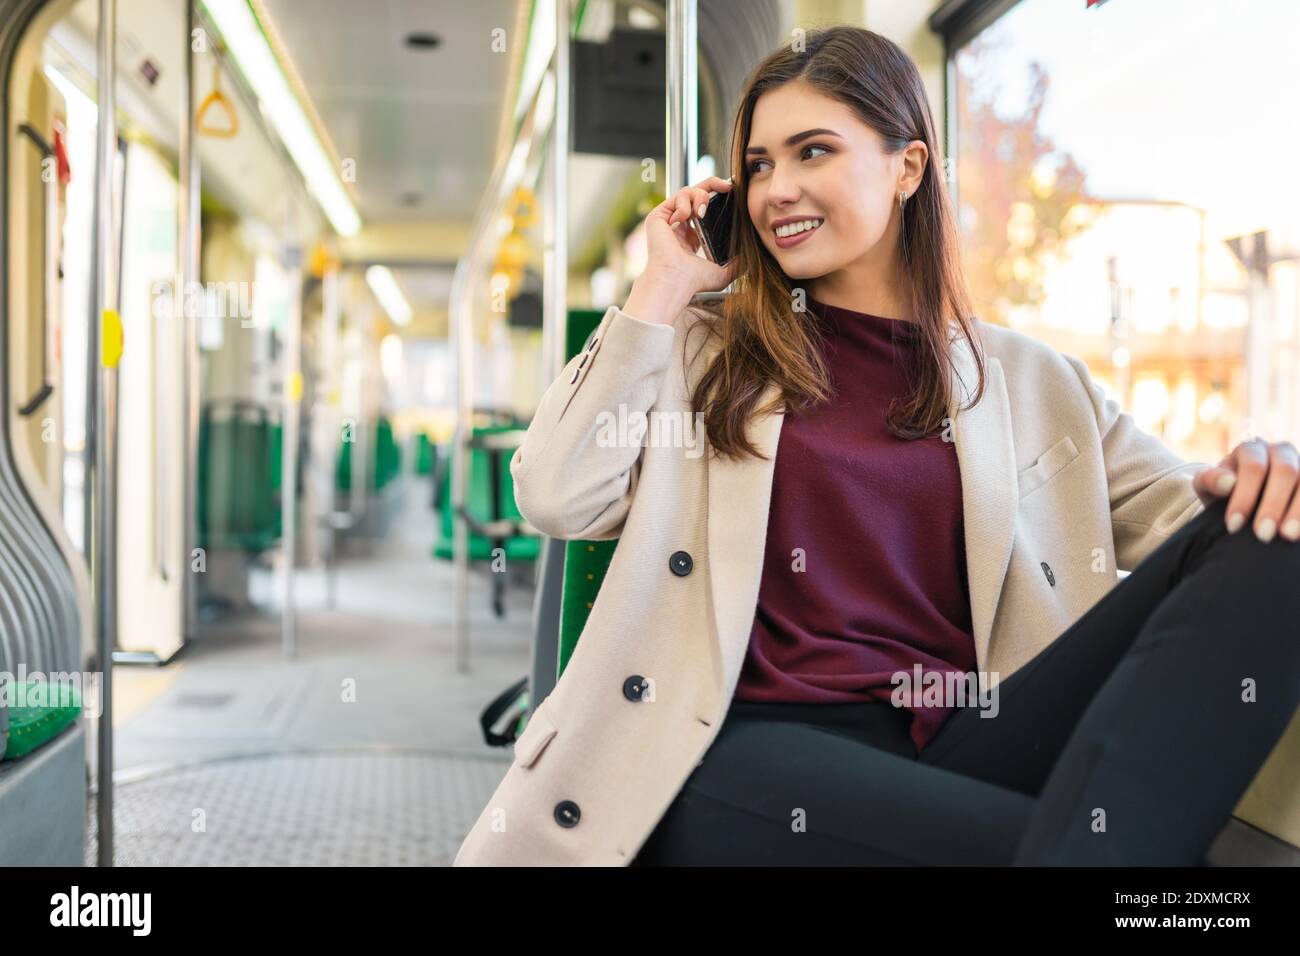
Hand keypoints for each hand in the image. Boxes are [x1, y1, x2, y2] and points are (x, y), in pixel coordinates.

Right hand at [642, 176, 739, 297]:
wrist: (677, 280)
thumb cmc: (695, 281)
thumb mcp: (725, 272)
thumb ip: (738, 263)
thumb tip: (752, 255)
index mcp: (693, 237)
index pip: (706, 209)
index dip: (718, 197)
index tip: (732, 192)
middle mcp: (680, 226)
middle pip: (697, 193)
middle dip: (713, 184)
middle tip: (727, 185)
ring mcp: (669, 220)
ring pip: (687, 192)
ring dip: (699, 195)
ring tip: (701, 211)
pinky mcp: (658, 216)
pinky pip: (675, 197)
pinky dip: (684, 202)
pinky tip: (685, 217)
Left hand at [1192, 438, 1299, 540]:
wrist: (1245, 500)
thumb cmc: (1223, 492)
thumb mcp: (1208, 486)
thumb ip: (1210, 480)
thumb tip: (1229, 483)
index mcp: (1252, 449)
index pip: (1253, 467)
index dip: (1244, 497)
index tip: (1233, 526)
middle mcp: (1281, 451)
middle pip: (1285, 471)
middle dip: (1273, 505)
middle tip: (1263, 535)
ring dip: (1298, 510)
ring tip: (1288, 536)